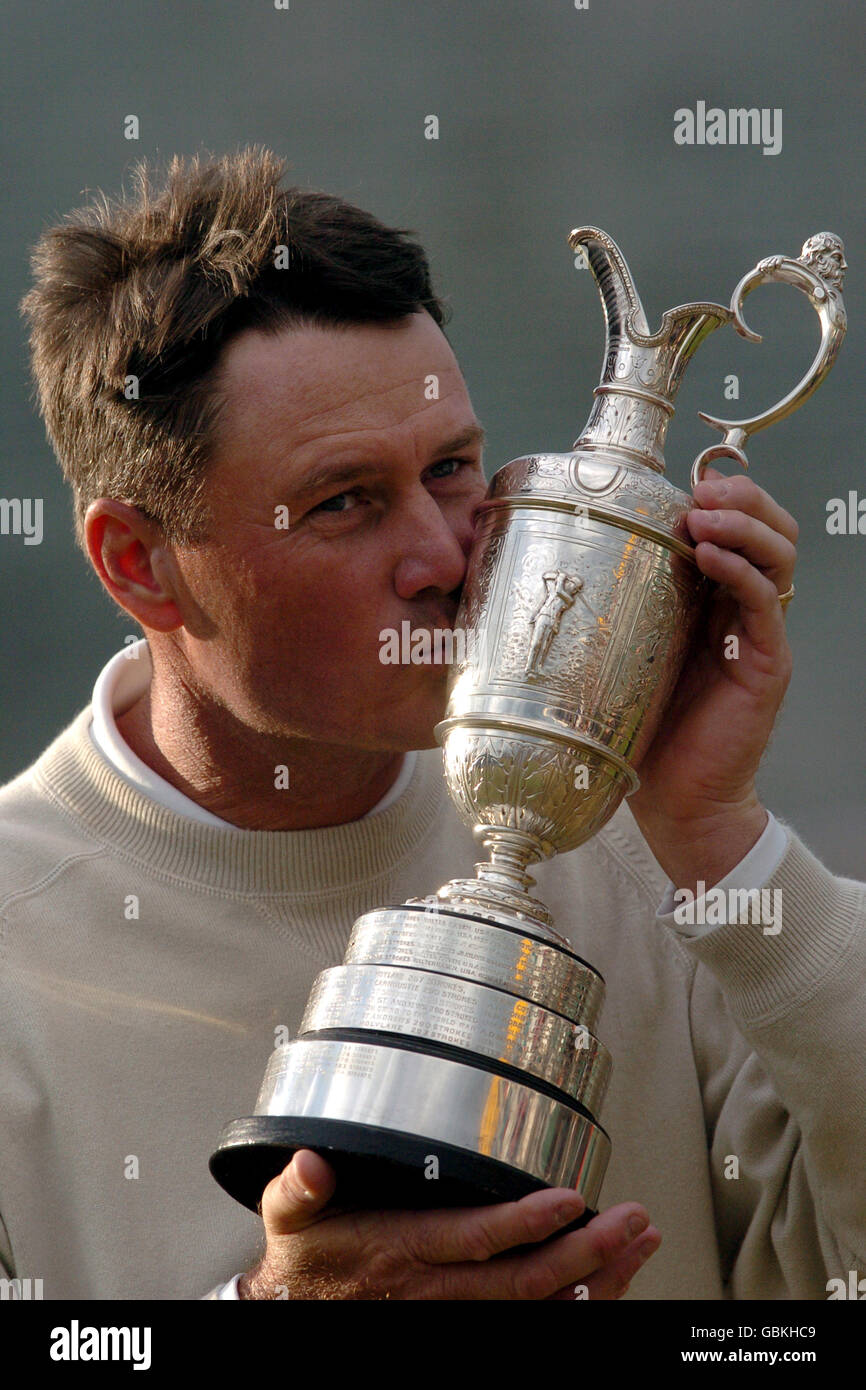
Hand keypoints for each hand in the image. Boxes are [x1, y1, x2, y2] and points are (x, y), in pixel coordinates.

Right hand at [238, 1149, 660, 1299]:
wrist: (295, 1312)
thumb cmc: (305, 1257)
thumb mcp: (289, 1215)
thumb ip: (298, 1188)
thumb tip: (310, 1160)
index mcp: (402, 1252)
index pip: (474, 1241)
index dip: (525, 1223)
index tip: (569, 1200)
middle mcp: (436, 1291)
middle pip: (524, 1282)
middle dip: (586, 1252)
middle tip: (631, 1220)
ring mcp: (455, 1312)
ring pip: (538, 1310)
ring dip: (597, 1279)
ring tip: (639, 1243)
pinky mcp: (464, 1320)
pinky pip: (531, 1324)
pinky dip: (578, 1306)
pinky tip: (610, 1281)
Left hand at [628, 466, 797, 889]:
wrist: (673, 801)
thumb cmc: (636, 731)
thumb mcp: (613, 653)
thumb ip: (598, 608)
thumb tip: (524, 560)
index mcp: (708, 600)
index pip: (735, 527)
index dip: (720, 494)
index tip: (683, 480)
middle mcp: (741, 610)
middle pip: (768, 529)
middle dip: (740, 496)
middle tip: (702, 489)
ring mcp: (758, 635)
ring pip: (777, 555)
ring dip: (743, 524)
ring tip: (704, 514)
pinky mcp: (765, 664)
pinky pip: (765, 604)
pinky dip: (740, 572)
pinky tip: (708, 556)